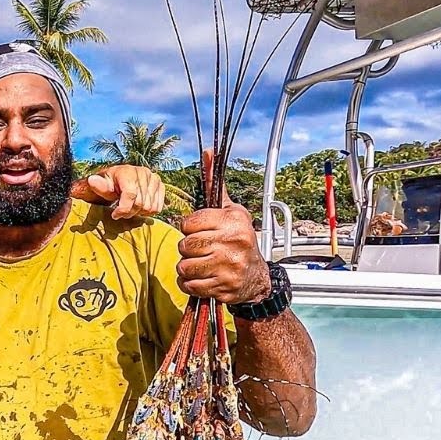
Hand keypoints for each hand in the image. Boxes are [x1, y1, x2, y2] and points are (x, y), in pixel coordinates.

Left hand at [72, 164, 165, 218]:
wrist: (122, 178)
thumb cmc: (110, 183)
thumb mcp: (102, 185)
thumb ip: (98, 186)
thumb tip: (92, 180)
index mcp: (128, 172)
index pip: (130, 195)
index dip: (123, 209)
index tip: (115, 215)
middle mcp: (144, 173)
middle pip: (140, 204)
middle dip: (129, 212)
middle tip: (121, 212)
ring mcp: (154, 179)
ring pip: (149, 208)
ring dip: (138, 213)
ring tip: (130, 208)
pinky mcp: (161, 186)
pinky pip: (157, 208)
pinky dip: (148, 213)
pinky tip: (139, 208)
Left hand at [176, 149, 270, 304]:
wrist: (256, 277)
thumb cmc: (238, 239)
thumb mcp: (230, 211)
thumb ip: (216, 185)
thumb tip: (208, 152)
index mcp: (234, 221)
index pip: (189, 223)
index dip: (188, 228)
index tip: (199, 231)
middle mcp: (234, 242)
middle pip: (184, 245)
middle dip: (187, 249)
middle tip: (200, 249)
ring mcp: (229, 267)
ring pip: (184, 266)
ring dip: (187, 267)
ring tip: (201, 264)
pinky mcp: (223, 287)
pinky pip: (189, 285)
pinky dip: (190, 283)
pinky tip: (202, 277)